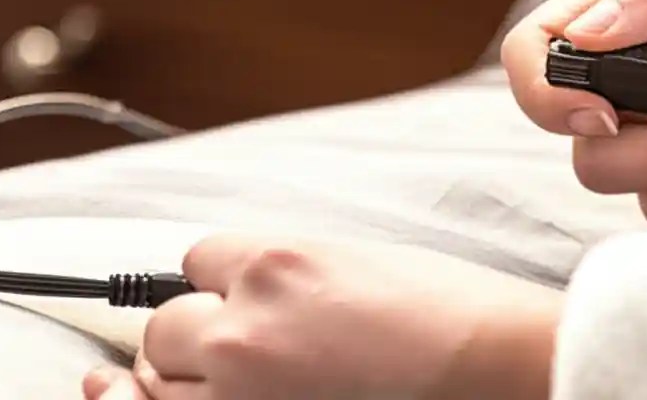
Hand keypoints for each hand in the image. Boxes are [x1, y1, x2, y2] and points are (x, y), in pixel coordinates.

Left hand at [83, 235, 560, 399]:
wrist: (492, 367)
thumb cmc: (451, 316)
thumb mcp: (360, 263)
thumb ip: (290, 276)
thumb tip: (255, 292)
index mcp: (276, 262)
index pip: (198, 261)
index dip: (219, 285)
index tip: (234, 302)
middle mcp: (244, 322)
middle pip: (165, 326)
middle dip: (194, 336)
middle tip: (231, 349)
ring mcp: (241, 387)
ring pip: (155, 379)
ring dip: (180, 379)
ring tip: (219, 382)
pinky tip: (162, 399)